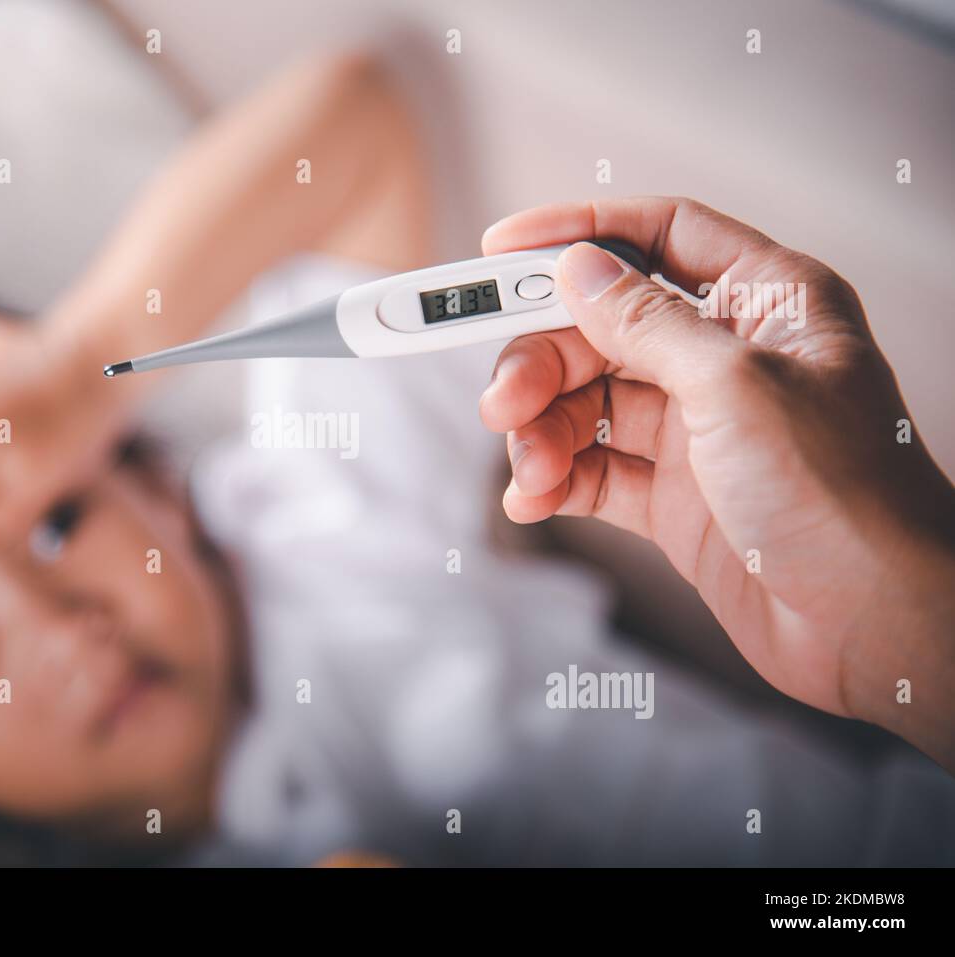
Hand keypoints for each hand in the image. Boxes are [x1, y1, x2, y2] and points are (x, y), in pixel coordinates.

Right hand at [478, 197, 954, 767]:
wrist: (873, 626)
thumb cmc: (844, 495)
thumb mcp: (734, 386)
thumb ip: (646, 323)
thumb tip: (578, 269)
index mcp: (766, 302)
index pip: (659, 236)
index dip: (579, 233)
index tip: (502, 248)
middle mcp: (726, 358)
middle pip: (602, 328)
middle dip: (543, 360)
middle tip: (504, 400)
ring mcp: (697, 430)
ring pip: (587, 402)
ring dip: (542, 431)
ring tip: (529, 471)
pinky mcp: (674, 496)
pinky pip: (593, 470)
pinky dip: (554, 480)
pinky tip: (534, 497)